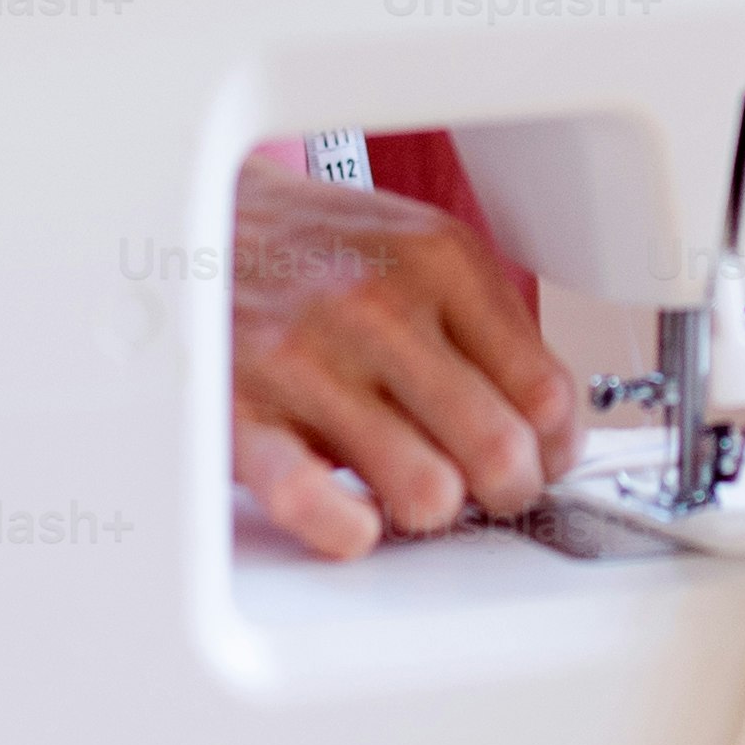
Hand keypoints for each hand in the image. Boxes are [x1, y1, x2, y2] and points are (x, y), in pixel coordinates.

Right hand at [227, 161, 581, 558]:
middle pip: (499, 451)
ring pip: (427, 492)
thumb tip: (551, 427)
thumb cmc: (314, 247)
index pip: (546, 394)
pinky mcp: (240, 414)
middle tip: (487, 492)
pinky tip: (353, 517)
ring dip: (430, 511)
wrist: (189, 214)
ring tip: (412, 490)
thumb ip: (487, 325)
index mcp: (439, 261)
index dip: (555, 447)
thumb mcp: (417, 246)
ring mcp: (306, 361)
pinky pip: (313, 504)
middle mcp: (378, 307)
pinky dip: (347, 530)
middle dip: (506, 492)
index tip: (541, 459)